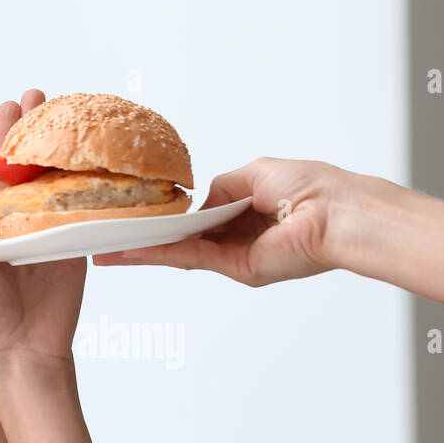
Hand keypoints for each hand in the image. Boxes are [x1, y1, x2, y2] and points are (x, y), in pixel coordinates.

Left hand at [0, 89, 86, 372]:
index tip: (12, 104)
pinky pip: (86, 209)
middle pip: (32, 164)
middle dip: (37, 129)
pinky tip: (99, 159)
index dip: (4, 135)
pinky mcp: (77, 244)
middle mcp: (23, 218)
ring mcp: (52, 229)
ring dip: (66, 149)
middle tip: (44, 95)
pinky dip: (92, 184)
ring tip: (74, 117)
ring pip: (60, 180)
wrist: (26, 350)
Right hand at [92, 157, 349, 285]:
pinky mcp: (239, 269)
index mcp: (247, 212)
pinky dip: (159, 254)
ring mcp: (238, 256)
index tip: (137, 215)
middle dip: (145, 240)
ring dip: (142, 251)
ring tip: (107, 251)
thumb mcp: (254, 173)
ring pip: (180, 252)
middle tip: (108, 241)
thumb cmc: (311, 187)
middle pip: (182, 240)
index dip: (169, 218)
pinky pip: (191, 258)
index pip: (199, 218)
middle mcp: (240, 238)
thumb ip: (221, 186)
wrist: (337, 212)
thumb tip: (199, 204)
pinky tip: (131, 252)